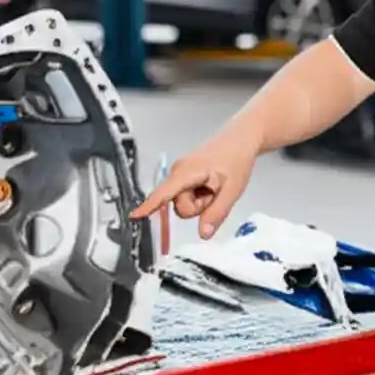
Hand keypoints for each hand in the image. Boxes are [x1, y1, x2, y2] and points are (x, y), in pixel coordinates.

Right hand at [129, 132, 257, 239]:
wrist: (240, 140)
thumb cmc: (237, 159)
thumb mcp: (232, 190)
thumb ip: (217, 213)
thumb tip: (203, 235)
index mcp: (187, 172)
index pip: (164, 193)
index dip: (150, 206)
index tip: (134, 216)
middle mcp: (178, 171)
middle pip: (179, 206)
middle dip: (198, 207)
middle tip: (216, 193)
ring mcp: (180, 173)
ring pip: (184, 203)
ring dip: (201, 202)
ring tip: (215, 188)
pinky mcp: (183, 176)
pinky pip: (187, 196)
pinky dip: (199, 197)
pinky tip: (210, 186)